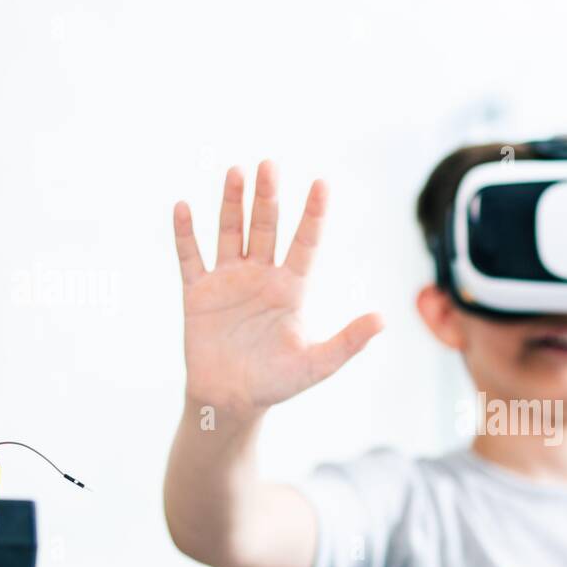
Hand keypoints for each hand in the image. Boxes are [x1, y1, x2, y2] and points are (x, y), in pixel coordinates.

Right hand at [172, 161, 383, 414]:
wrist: (232, 401)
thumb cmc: (277, 383)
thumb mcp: (317, 364)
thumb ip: (348, 342)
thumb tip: (383, 320)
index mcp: (291, 288)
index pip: (305, 242)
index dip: (313, 214)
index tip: (321, 183)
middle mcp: (261, 276)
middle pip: (266, 228)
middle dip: (268, 197)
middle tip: (269, 164)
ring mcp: (228, 281)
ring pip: (231, 233)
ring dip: (232, 204)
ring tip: (236, 172)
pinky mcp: (198, 294)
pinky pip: (190, 258)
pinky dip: (185, 234)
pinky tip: (183, 207)